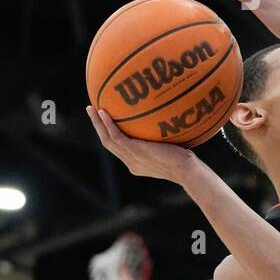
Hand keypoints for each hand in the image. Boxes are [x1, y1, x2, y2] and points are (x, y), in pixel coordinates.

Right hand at [86, 106, 200, 184]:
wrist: (188, 171)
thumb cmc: (188, 162)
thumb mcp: (173, 152)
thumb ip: (165, 143)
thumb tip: (170, 124)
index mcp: (137, 164)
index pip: (119, 148)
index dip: (110, 135)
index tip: (106, 122)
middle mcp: (131, 163)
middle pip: (107, 143)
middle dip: (98, 127)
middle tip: (92, 111)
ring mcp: (132, 158)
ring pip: (107, 139)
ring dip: (97, 123)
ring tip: (91, 108)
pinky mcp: (135, 152)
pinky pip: (116, 136)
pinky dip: (108, 124)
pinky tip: (103, 112)